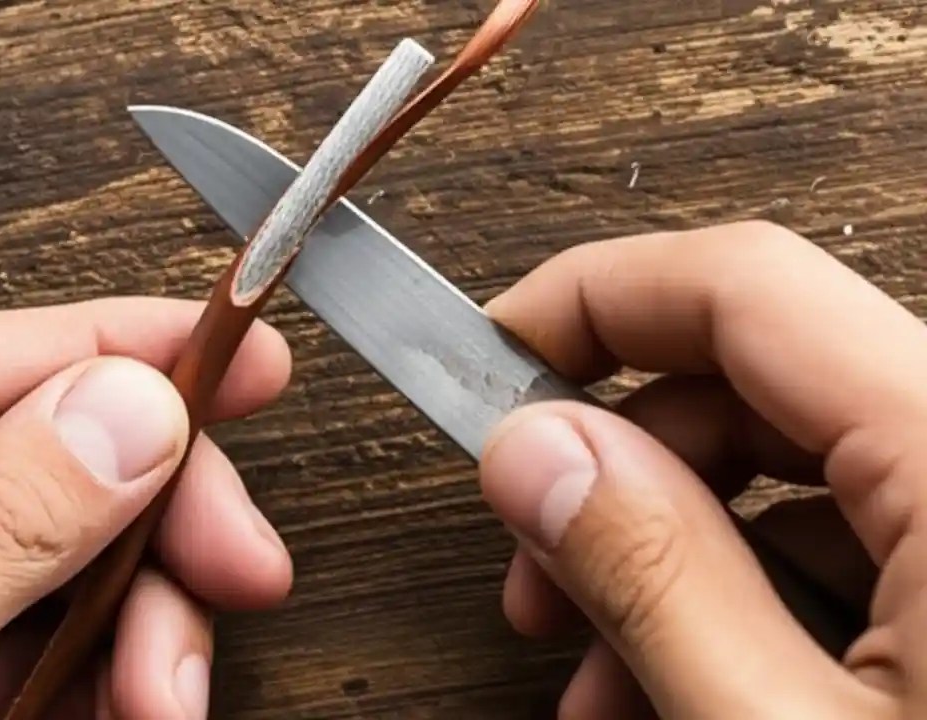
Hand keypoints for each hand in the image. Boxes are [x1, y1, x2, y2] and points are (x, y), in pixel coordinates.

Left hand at [0, 297, 292, 718]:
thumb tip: (123, 410)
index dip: (114, 349)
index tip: (240, 356)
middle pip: (24, 459)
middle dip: (149, 516)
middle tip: (242, 565)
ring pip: (49, 563)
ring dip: (137, 624)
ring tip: (164, 704)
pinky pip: (36, 652)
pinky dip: (103, 682)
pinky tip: (127, 717)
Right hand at [478, 221, 922, 717]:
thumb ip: (656, 576)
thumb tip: (535, 450)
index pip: (744, 288)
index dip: (595, 301)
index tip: (493, 356)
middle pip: (758, 378)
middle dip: (619, 461)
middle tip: (533, 561)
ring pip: (797, 470)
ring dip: (672, 551)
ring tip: (599, 681)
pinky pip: (852, 544)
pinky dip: (749, 600)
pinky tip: (687, 691)